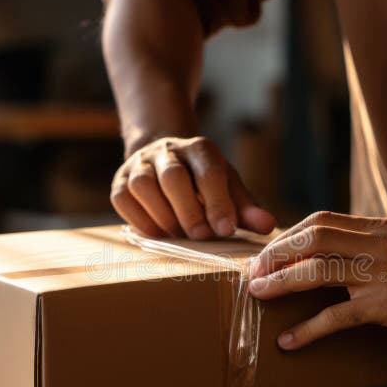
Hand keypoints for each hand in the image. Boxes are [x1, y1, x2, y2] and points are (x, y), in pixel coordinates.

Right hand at [110, 136, 275, 238]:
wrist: (165, 160)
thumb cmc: (203, 181)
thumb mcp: (228, 187)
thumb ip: (246, 207)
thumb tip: (267, 226)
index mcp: (199, 149)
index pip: (209, 171)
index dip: (218, 202)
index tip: (226, 230)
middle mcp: (167, 151)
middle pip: (173, 177)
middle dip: (188, 211)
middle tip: (201, 237)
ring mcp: (139, 164)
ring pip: (143, 186)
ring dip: (163, 217)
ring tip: (180, 236)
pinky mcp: (120, 181)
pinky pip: (123, 200)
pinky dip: (141, 221)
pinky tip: (159, 234)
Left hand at [248, 211, 386, 348]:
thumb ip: (364, 241)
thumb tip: (319, 252)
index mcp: (375, 227)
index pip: (319, 221)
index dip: (287, 237)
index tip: (266, 254)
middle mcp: (376, 244)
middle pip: (313, 237)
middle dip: (276, 254)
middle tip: (254, 272)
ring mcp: (381, 273)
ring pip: (319, 270)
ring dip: (282, 282)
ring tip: (258, 294)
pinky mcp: (386, 305)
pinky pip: (337, 316)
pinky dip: (308, 328)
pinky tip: (288, 340)